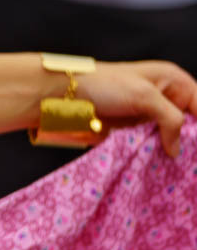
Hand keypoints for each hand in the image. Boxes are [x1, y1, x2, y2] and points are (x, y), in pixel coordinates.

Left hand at [78, 60, 196, 157]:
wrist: (65, 93)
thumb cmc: (104, 85)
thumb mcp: (145, 97)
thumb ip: (170, 119)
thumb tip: (177, 149)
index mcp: (174, 80)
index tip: (196, 147)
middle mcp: (166, 96)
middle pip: (190, 124)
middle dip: (190, 141)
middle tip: (191, 163)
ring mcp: (151, 113)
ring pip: (173, 136)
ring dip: (175, 149)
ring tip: (182, 168)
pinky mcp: (136, 127)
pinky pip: (155, 142)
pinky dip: (158, 152)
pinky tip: (162, 165)